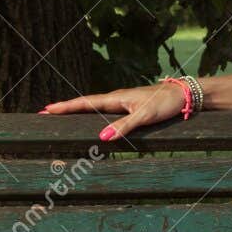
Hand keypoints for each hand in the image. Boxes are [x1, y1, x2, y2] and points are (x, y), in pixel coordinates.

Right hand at [38, 83, 187, 141]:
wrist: (185, 94)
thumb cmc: (166, 103)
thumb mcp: (146, 115)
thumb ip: (125, 126)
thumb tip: (103, 137)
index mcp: (116, 98)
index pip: (85, 102)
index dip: (66, 107)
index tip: (47, 109)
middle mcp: (117, 98)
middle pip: (86, 103)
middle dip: (66, 108)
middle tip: (46, 112)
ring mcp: (124, 102)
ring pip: (96, 106)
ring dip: (78, 109)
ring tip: (61, 114)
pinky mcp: (131, 106)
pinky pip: (106, 110)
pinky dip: (93, 112)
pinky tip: (92, 117)